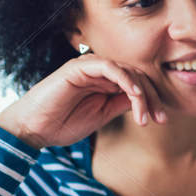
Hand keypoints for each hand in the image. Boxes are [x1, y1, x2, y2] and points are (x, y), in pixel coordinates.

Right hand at [0, 53, 167, 149]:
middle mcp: (99, 72)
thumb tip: (145, 99)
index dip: (152, 100)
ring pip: (127, 71)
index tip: (161, 120)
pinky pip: (109, 67)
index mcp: (105, 83)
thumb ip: (121, 104)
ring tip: (144, 115)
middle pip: (137, 76)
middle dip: (152, 98)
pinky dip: (125, 80)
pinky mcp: (79, 67)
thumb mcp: (101, 116)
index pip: (137, 84)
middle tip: (160, 119)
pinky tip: (134, 96)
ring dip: (141, 93)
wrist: (34, 129)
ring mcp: (89, 68)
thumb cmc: (63, 124)